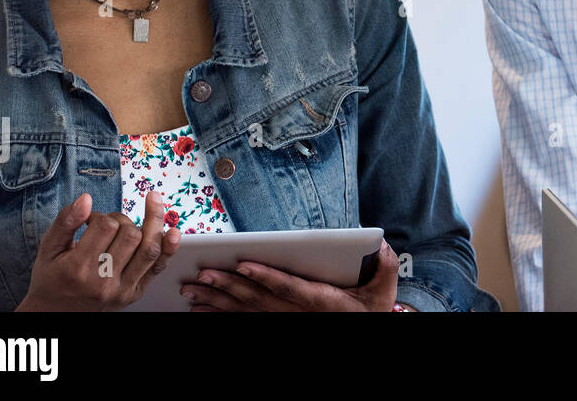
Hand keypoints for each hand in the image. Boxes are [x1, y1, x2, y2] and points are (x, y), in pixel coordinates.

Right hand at [15, 191, 179, 310]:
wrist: (54, 315)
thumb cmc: (51, 278)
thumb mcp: (48, 249)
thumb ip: (65, 221)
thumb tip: (86, 198)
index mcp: (78, 269)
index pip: (105, 227)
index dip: (100, 216)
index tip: (91, 221)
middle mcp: (102, 281)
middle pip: (130, 235)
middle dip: (123, 220)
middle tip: (110, 224)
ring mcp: (122, 290)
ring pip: (149, 249)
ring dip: (154, 222)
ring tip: (153, 202)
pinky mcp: (134, 293)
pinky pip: (158, 268)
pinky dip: (168, 248)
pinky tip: (173, 231)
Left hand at [182, 238, 399, 310]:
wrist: (361, 332)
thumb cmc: (367, 313)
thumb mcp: (382, 292)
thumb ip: (384, 266)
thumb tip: (381, 244)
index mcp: (319, 301)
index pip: (288, 287)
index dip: (265, 276)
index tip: (244, 264)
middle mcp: (296, 314)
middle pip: (257, 300)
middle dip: (227, 287)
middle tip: (201, 276)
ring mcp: (283, 322)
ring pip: (245, 312)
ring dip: (216, 301)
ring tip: (192, 291)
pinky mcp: (275, 324)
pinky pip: (243, 322)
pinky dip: (220, 316)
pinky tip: (201, 310)